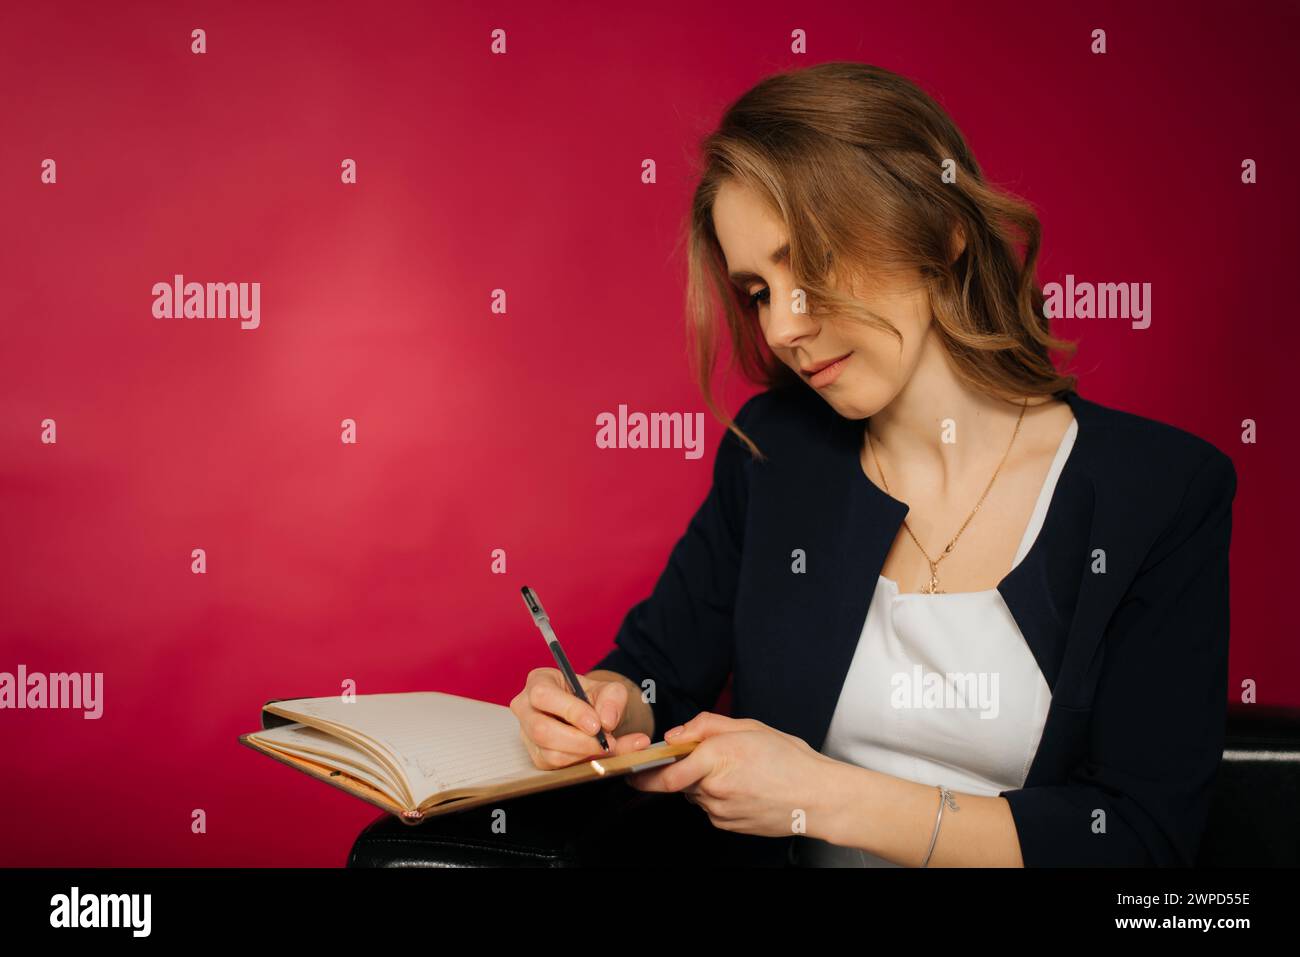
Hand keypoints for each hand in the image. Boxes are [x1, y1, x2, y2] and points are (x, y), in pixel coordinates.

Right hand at [510, 667, 651, 769]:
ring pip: (548, 752)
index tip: (595, 724)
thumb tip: (607, 721)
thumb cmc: (594, 697)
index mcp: (538, 680)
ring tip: (603, 746)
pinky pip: (555, 765)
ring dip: (581, 753)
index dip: (570, 710)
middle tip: (604, 742)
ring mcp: (527, 733)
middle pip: (540, 729)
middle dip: (577, 740)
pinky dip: (579, 762)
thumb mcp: (609, 690)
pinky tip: (594, 753)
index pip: (543, 695)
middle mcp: (526, 707)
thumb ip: (613, 700)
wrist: (594, 715)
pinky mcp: (536, 755)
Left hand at [626, 712, 836, 838]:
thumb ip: (706, 725)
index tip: (630, 769)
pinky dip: (715, 795)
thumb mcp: (748, 727)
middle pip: (677, 780)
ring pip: (693, 793)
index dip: (642, 773)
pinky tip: (741, 786)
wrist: (818, 798)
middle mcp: (713, 789)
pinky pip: (709, 806)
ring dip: (701, 781)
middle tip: (706, 757)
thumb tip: (676, 734)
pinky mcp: (726, 825)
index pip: (665, 773)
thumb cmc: (790, 759)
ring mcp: (719, 811)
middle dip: (682, 768)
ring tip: (736, 770)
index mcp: (716, 758)